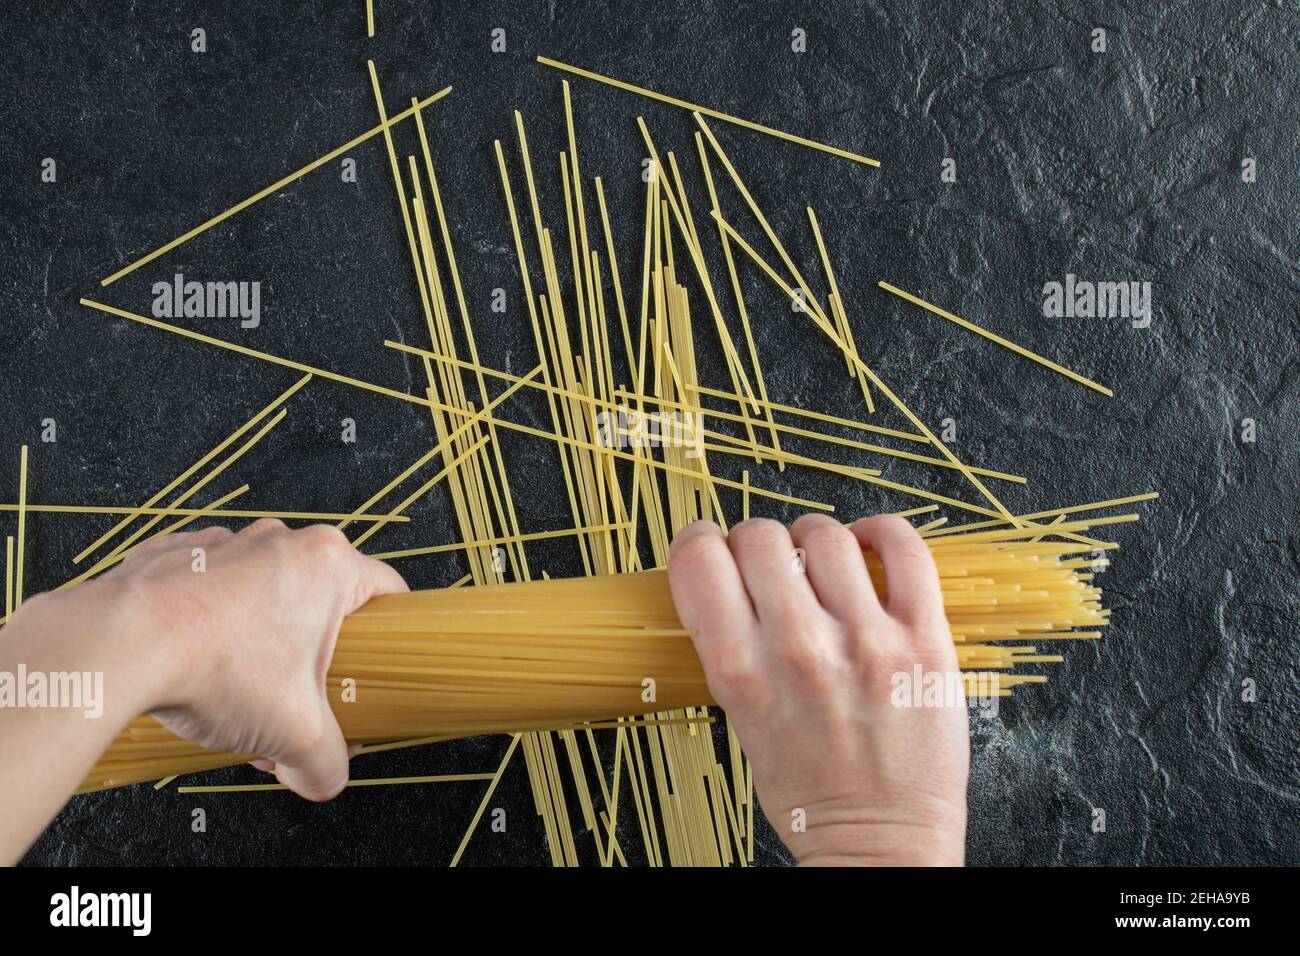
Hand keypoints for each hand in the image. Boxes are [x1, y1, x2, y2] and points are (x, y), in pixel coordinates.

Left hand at [101, 519, 407, 799]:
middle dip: (312, 653)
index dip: (390, 630)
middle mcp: (280, 542)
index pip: (387, 588)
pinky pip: (211, 588)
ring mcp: (226, 543)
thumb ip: (325, 764)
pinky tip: (196, 665)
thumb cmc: (209, 667)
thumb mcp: (293, 735)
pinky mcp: (178, 553)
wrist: (117, 647)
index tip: (378, 658)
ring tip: (237, 690)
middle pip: (320, 599)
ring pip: (264, 593)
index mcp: (326, 566)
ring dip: (260, 640)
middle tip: (299, 694)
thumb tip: (325, 777)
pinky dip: (210, 623)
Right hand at [667, 514, 968, 865]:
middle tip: (770, 566)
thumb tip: (733, 578)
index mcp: (742, 671)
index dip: (700, 543)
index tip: (711, 550)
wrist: (881, 843)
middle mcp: (799, 648)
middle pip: (761, 537)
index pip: (699, 559)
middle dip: (757, 543)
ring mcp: (865, 640)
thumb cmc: (809, 792)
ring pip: (826, 535)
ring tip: (821, 564)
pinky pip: (904, 550)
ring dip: (815, 540)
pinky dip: (883, 533)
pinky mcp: (923, 641)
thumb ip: (733, 646)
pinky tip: (871, 545)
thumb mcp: (740, 720)